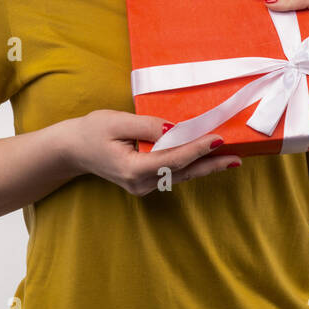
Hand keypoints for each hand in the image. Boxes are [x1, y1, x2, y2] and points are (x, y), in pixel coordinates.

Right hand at [60, 110, 241, 196]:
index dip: (197, 149)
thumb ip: (146, 126)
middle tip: (236, 157)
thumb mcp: (116, 122)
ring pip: (180, 175)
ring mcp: (143, 187)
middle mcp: (140, 184)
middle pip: (182, 172)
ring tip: (229, 158)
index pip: (173, 159)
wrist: (72, 150)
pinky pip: (172, 173)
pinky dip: (190, 165)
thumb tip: (174, 129)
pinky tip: (206, 158)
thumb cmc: (91, 132)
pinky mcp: (145, 183)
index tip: (218, 139)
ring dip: (204, 165)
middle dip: (210, 163)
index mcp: (132, 169)